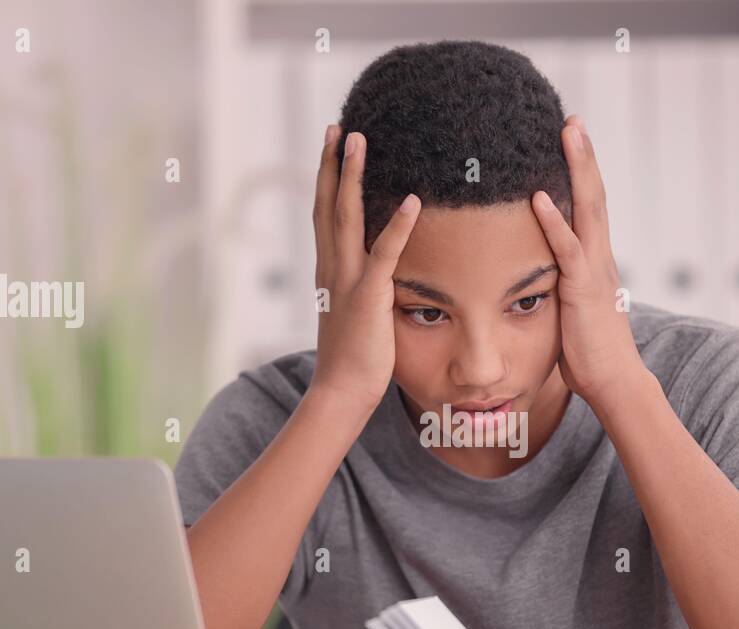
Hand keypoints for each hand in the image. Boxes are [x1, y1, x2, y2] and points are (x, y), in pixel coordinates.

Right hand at [309, 125, 421, 407]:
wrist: (341, 392)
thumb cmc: (354, 362)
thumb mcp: (355, 317)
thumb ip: (363, 291)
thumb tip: (377, 281)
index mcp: (328, 273)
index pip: (325, 216)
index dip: (328, 179)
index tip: (332, 147)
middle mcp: (331, 269)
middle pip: (328, 204)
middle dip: (333, 163)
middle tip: (339, 126)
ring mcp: (347, 281)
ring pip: (346, 216)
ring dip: (353, 175)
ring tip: (360, 139)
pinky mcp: (368, 297)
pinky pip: (384, 253)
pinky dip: (398, 225)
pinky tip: (413, 200)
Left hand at [531, 115, 646, 408]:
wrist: (614, 382)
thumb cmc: (589, 353)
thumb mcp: (570, 310)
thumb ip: (559, 287)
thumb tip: (540, 279)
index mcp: (596, 260)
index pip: (590, 206)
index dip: (583, 172)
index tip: (572, 140)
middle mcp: (600, 257)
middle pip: (594, 195)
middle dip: (583, 155)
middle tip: (572, 119)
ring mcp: (593, 271)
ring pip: (587, 209)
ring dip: (577, 170)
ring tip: (567, 133)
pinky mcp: (582, 291)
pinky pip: (567, 250)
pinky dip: (554, 222)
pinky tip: (540, 197)